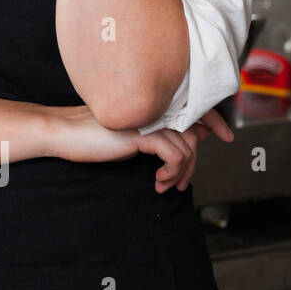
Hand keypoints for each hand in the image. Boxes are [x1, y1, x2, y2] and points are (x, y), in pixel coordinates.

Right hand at [49, 106, 233, 192]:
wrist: (63, 133)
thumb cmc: (92, 136)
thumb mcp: (133, 135)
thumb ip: (163, 131)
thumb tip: (196, 133)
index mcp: (152, 105)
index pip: (195, 108)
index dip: (216, 121)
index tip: (227, 136)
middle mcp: (154, 108)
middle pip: (194, 135)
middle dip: (193, 165)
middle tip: (180, 184)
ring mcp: (148, 119)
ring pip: (187, 148)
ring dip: (180, 173)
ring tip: (164, 184)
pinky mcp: (142, 134)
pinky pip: (174, 156)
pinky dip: (172, 173)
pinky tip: (158, 181)